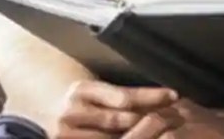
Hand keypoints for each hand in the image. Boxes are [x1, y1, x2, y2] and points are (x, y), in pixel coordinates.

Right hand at [50, 80, 179, 137]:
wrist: (50, 112)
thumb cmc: (86, 102)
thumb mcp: (99, 91)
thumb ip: (124, 96)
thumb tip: (167, 98)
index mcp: (82, 90)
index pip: (123, 96)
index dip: (150, 96)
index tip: (173, 95)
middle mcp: (71, 112)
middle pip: (119, 120)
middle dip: (146, 120)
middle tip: (172, 118)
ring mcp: (66, 134)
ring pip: (112, 138)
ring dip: (136, 136)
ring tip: (158, 131)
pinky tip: (138, 138)